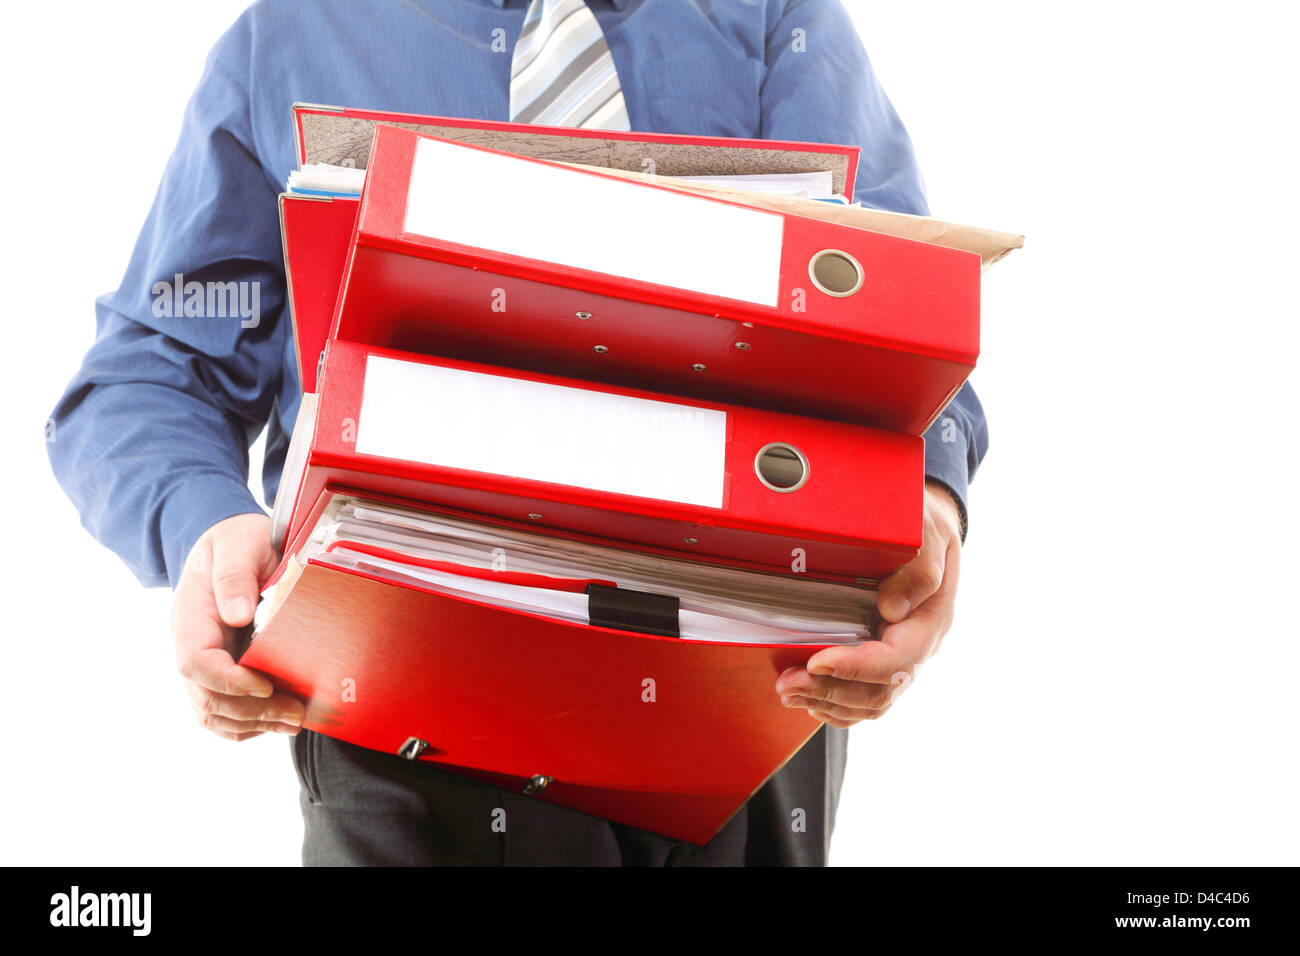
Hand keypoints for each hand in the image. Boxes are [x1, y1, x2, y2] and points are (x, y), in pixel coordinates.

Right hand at [172, 513, 304, 739]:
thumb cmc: (238, 541)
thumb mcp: (239, 543)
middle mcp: (191, 644)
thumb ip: (235, 575)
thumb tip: (237, 615)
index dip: (229, 682)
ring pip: (212, 713)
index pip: (196, 662)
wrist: (233, 543)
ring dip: (253, 724)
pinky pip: (222, 712)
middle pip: (206, 697)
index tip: (266, 686)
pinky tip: (279, 721)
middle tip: (296, 711)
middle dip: (251, 711)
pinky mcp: (219, 671)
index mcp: (191, 615)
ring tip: (294, 721)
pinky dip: (248, 725)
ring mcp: (203, 662)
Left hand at [775, 482, 963, 726]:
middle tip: (787, 683)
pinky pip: (865, 700)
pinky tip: (809, 702)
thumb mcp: (928, 537)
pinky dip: (836, 707)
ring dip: (827, 703)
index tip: (816, 662)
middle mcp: (919, 648)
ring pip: (871, 702)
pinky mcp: (886, 661)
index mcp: (930, 622)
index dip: (855, 667)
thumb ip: (918, 572)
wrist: (930, 532)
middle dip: (830, 690)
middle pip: (880, 691)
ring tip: (788, 692)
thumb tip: (891, 609)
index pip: (896, 661)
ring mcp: (903, 659)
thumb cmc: (925, 529)